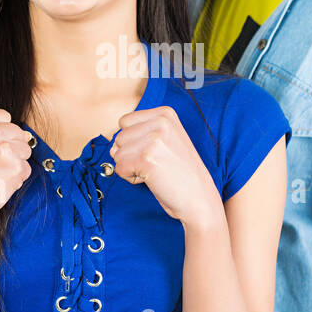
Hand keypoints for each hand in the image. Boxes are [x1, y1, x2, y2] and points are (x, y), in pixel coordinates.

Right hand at [0, 108, 32, 239]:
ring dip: (15, 164)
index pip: (5, 117)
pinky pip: (26, 169)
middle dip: (11, 148)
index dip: (1, 134)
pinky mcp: (16, 168)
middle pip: (19, 133)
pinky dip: (16, 179)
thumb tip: (24, 133)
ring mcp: (5, 149)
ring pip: (25, 151)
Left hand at [110, 106, 222, 227]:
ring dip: (130, 167)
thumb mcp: (167, 140)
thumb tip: (112, 146)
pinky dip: (130, 178)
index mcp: (165, 113)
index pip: (125, 121)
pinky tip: (151, 179)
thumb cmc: (181, 173)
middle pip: (119, 137)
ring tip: (154, 171)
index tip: (155, 151)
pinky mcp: (146, 158)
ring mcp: (153, 139)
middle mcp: (160, 122)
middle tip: (155, 164)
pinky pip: (119, 168)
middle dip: (130, 154)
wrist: (199, 197)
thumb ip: (141, 133)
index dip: (134, 141)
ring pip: (117, 153)